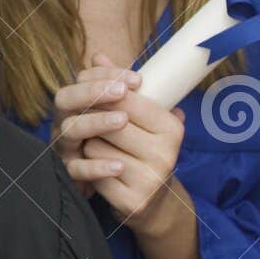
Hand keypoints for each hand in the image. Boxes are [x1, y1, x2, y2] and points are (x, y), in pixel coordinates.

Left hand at [54, 53, 187, 234]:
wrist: (152, 202)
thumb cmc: (143, 150)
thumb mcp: (140, 118)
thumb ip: (119, 86)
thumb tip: (97, 56)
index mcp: (172, 129)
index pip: (127, 100)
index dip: (104, 95)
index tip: (98, 97)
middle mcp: (165, 154)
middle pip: (109, 122)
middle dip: (96, 122)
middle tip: (96, 126)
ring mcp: (149, 180)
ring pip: (95, 146)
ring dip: (89, 145)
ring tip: (101, 149)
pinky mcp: (131, 202)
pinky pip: (92, 173)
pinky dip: (87, 168)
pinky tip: (98, 169)